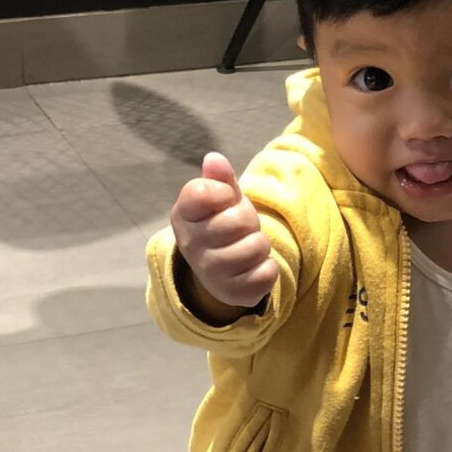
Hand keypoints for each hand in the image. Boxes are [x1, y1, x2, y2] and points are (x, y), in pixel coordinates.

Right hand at [171, 152, 276, 308]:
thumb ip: (219, 177)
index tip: (225, 199)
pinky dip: (267, 268)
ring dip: (259, 244)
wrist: (218, 268)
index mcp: (183, 215)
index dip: (223, 192)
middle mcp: (191, 245)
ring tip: (246, 246)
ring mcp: (210, 272)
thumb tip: (214, 158)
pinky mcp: (232, 293)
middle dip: (249, 220)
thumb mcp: (220, 197)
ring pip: (257, 246)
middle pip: (240, 220)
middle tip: (241, 227)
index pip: (201, 193)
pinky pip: (266, 273)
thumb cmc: (220, 222)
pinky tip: (253, 267)